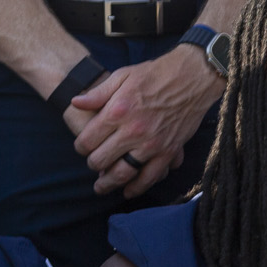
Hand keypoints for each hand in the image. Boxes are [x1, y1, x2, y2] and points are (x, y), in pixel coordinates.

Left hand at [69, 46, 219, 197]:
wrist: (191, 78)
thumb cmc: (153, 74)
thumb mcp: (121, 77)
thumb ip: (97, 94)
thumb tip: (75, 102)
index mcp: (116, 112)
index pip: (87, 141)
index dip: (80, 147)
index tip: (82, 147)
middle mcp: (132, 131)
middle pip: (101, 160)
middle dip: (92, 164)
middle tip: (92, 163)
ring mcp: (152, 144)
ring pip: (123, 173)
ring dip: (109, 183)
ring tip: (101, 188)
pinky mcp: (169, 151)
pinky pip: (151, 176)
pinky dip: (139, 187)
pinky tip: (129, 191)